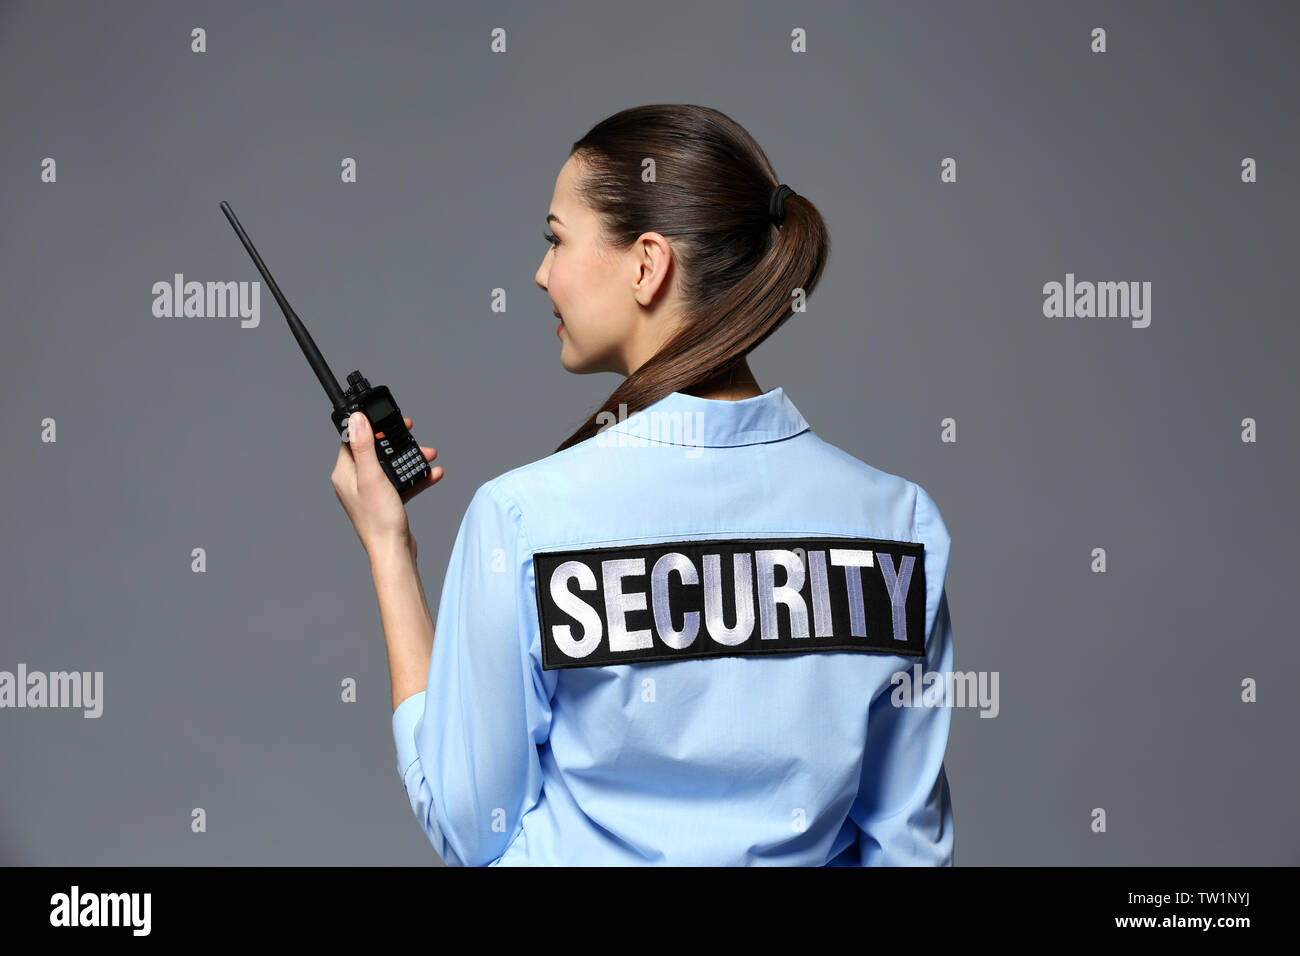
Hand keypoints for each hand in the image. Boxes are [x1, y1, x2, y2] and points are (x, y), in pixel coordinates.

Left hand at [331, 412, 442, 556]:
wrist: (394, 552)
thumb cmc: (379, 520)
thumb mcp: (372, 476)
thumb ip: (364, 446)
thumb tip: (355, 418)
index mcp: (345, 473)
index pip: (352, 439)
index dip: (370, 425)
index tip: (387, 418)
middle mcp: (354, 481)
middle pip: (375, 450)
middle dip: (396, 441)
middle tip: (410, 432)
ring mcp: (370, 491)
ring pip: (390, 465)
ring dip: (409, 457)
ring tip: (428, 454)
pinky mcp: (384, 500)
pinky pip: (400, 481)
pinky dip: (414, 476)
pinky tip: (431, 473)